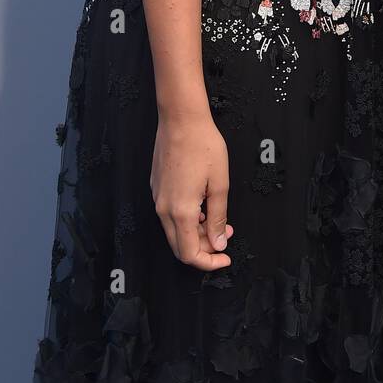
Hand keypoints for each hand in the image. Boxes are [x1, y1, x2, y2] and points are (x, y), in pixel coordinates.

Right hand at [151, 112, 232, 269]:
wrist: (181, 119)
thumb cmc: (203, 145)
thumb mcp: (220, 184)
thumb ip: (218, 218)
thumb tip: (217, 244)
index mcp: (181, 211)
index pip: (189, 254)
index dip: (208, 262)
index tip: (225, 257)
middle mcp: (163, 209)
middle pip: (180, 246)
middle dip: (204, 248)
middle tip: (225, 236)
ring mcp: (157, 198)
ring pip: (175, 231)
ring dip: (196, 233)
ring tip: (218, 218)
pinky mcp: (156, 188)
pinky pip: (170, 214)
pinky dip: (187, 219)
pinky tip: (203, 205)